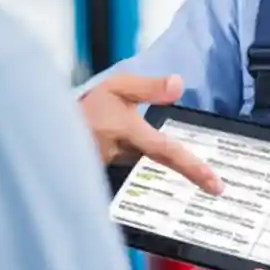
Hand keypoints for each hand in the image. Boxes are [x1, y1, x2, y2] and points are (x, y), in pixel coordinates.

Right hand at [79, 73, 222, 193]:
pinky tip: (155, 159)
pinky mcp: (111, 170)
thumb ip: (148, 87)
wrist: (53, 123)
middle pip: (161, 161)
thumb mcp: (116, 87)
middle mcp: (123, 153)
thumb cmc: (86, 105)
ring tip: (192, 167)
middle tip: (216, 185)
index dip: (190, 166)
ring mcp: (116, 165)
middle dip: (190, 172)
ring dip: (167, 162)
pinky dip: (150, 163)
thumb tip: (179, 84)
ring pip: (146, 162)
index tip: (213, 183)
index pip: (165, 149)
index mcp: (128, 131)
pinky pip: (135, 165)